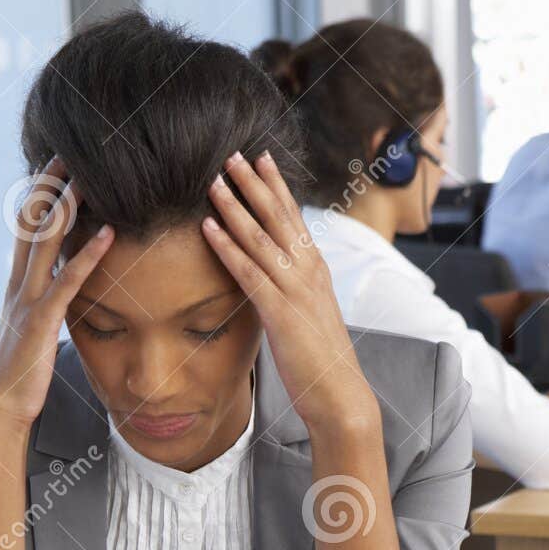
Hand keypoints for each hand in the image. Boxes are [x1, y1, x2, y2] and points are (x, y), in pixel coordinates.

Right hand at [0, 159, 114, 442]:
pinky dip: (88, 257)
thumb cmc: (19, 374)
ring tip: (89, 177)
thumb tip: (65, 292)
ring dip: (68, 208)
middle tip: (68, 149)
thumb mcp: (34, 331)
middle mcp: (19, 285)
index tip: (56, 163)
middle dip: (49, 185)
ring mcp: (27, 302)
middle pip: (32, 223)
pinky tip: (109, 235)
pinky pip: (67, 283)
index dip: (39, 194)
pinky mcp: (41, 323)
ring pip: (46, 244)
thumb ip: (46, 306)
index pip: (26, 228)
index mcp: (18, 286)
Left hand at [202, 152, 374, 435]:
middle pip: (279, 217)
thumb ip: (292, 292)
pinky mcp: (280, 312)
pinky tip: (208, 228)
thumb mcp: (308, 317)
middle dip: (255, 183)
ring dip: (236, 206)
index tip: (261, 160)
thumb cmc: (321, 362)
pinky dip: (227, 246)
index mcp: (316, 271)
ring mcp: (296, 290)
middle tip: (233, 154)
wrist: (340, 395)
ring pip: (261, 237)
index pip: (295, 219)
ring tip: (215, 180)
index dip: (277, 188)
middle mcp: (309, 272)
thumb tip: (273, 281)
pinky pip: (248, 272)